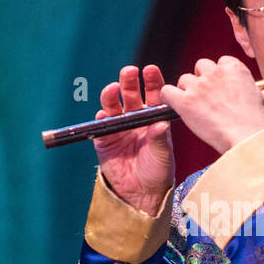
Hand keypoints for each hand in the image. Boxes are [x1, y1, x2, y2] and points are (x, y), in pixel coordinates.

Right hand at [92, 64, 174, 215]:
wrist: (142, 193)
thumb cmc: (159, 171)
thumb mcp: (163, 154)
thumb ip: (159, 138)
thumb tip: (160, 122)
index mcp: (153, 117)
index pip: (153, 93)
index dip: (151, 81)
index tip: (150, 70)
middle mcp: (135, 118)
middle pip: (130, 94)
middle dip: (128, 81)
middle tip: (129, 72)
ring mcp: (118, 127)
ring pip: (113, 105)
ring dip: (112, 95)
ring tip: (113, 89)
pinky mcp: (104, 140)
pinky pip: (100, 125)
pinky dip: (101, 118)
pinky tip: (104, 114)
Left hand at [159, 56, 263, 153]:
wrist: (246, 140)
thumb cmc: (257, 123)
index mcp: (235, 68)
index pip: (219, 63)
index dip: (218, 78)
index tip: (222, 93)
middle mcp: (215, 72)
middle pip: (200, 67)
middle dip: (201, 82)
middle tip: (208, 101)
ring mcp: (199, 86)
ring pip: (183, 80)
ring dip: (186, 92)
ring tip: (196, 110)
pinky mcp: (184, 101)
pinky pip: (167, 92)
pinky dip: (169, 100)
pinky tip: (177, 109)